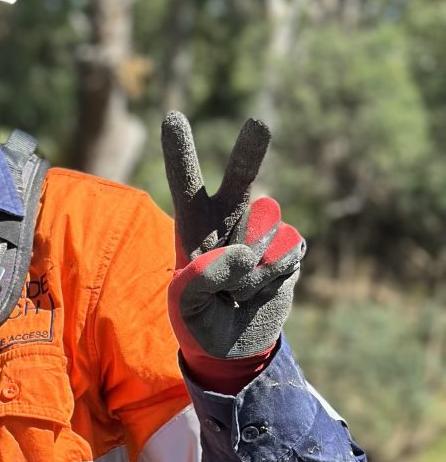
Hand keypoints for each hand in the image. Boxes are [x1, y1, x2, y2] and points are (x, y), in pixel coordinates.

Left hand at [161, 111, 304, 366]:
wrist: (233, 344)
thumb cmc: (197, 317)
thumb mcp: (185, 304)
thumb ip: (202, 278)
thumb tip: (245, 254)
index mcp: (193, 224)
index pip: (185, 184)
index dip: (180, 152)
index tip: (171, 117)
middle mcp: (229, 218)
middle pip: (240, 179)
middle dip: (249, 152)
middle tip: (258, 124)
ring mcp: (262, 230)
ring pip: (264, 235)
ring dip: (251, 272)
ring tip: (236, 292)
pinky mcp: (289, 247)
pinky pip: (287, 252)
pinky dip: (272, 278)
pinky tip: (262, 289)